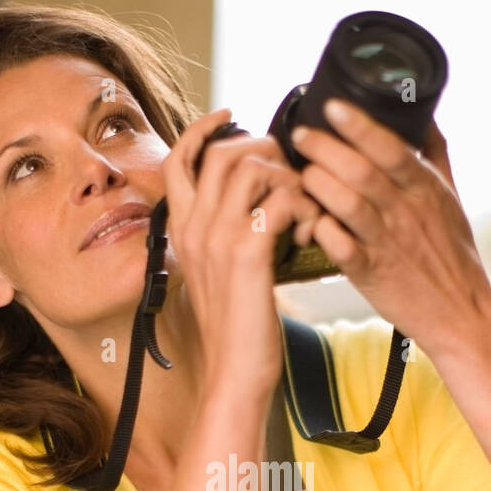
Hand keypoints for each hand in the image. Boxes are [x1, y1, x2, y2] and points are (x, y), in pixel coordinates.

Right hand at [162, 108, 322, 395]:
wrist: (233, 374)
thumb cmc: (236, 331)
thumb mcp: (218, 274)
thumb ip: (224, 236)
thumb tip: (253, 207)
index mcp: (184, 230)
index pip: (180, 159)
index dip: (204, 129)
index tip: (231, 116)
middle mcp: (195, 226)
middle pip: (222, 151)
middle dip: (265, 149)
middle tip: (291, 172)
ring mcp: (217, 237)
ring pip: (253, 167)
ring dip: (290, 178)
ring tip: (305, 208)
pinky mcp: (248, 252)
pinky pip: (281, 199)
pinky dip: (305, 207)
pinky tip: (311, 232)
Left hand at [290, 99, 490, 358]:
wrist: (461, 314)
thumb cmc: (453, 255)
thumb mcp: (452, 198)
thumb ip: (435, 155)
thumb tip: (424, 115)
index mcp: (426, 189)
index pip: (391, 147)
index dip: (359, 125)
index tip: (331, 106)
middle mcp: (407, 212)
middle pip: (361, 171)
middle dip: (324, 148)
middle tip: (299, 136)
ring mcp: (388, 244)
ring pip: (347, 204)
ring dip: (317, 185)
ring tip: (300, 174)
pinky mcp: (371, 274)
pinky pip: (340, 247)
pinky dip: (322, 231)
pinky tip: (309, 221)